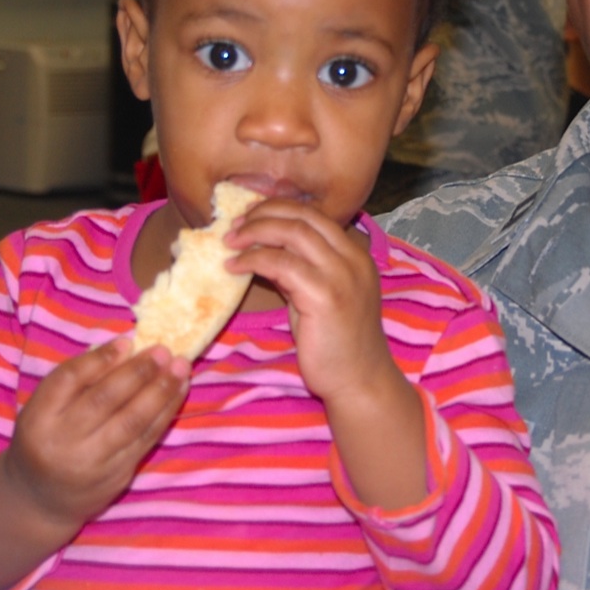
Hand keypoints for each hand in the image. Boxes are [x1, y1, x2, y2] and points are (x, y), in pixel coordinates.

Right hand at [0, 338, 189, 589]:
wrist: (42, 499)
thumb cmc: (48, 439)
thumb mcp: (47, 408)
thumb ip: (78, 379)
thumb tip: (126, 347)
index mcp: (38, 418)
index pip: (69, 380)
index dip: (100, 359)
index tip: (128, 342)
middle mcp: (62, 441)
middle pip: (104, 400)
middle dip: (138, 372)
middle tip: (163, 351)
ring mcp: (91, 462)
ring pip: (132, 421)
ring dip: (161, 391)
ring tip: (180, 367)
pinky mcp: (116, 476)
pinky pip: (146, 439)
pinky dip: (165, 413)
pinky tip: (178, 392)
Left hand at [225, 198, 391, 404]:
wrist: (359, 382)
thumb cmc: (337, 344)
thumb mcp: (320, 296)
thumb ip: (300, 269)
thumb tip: (265, 248)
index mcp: (355, 255)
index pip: (314, 214)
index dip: (278, 208)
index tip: (250, 215)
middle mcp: (353, 259)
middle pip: (303, 216)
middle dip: (263, 213)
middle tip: (234, 226)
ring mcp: (342, 276)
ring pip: (292, 233)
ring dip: (255, 232)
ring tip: (229, 243)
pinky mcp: (325, 296)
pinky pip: (281, 264)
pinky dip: (253, 259)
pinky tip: (235, 267)